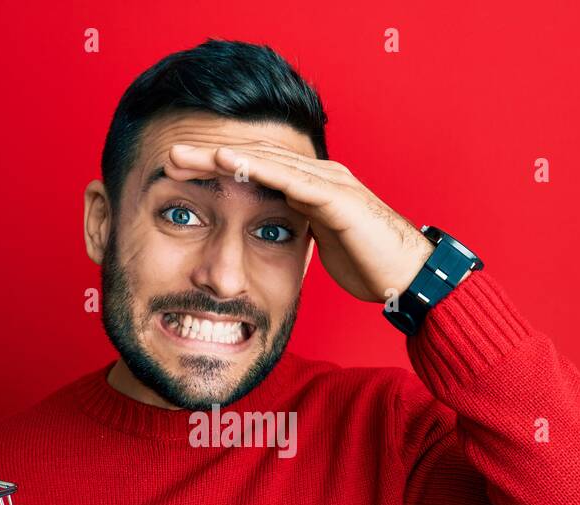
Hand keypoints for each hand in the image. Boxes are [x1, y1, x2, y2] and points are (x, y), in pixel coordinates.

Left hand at [164, 141, 435, 302]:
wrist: (409, 276)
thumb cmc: (369, 263)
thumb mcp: (319, 244)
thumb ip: (296, 229)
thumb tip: (272, 233)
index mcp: (311, 187)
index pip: (256, 170)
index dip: (217, 169)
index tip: (180, 174)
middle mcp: (318, 176)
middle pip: (254, 157)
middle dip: (210, 156)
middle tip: (170, 154)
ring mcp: (329, 182)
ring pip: (267, 160)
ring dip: (224, 155)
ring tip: (187, 153)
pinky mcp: (336, 198)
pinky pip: (290, 178)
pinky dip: (256, 167)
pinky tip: (227, 162)